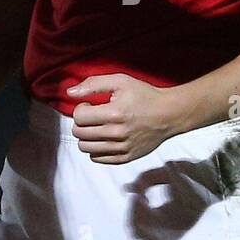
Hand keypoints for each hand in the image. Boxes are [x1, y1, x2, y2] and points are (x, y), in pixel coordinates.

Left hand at [67, 73, 188, 163]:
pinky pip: (97, 158)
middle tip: (93, 116)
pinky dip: (96, 149)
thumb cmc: (144, 95)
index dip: (80, 109)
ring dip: (87, 137)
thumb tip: (70, 92)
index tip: (90, 106)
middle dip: (81, 123)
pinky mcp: (126, 157)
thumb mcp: (121, 81)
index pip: (79, 117)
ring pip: (85, 148)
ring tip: (97, 128)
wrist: (169, 114)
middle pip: (79, 133)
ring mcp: (121, 148)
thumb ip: (93, 84)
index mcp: (114, 113)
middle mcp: (117, 133)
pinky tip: (105, 138)